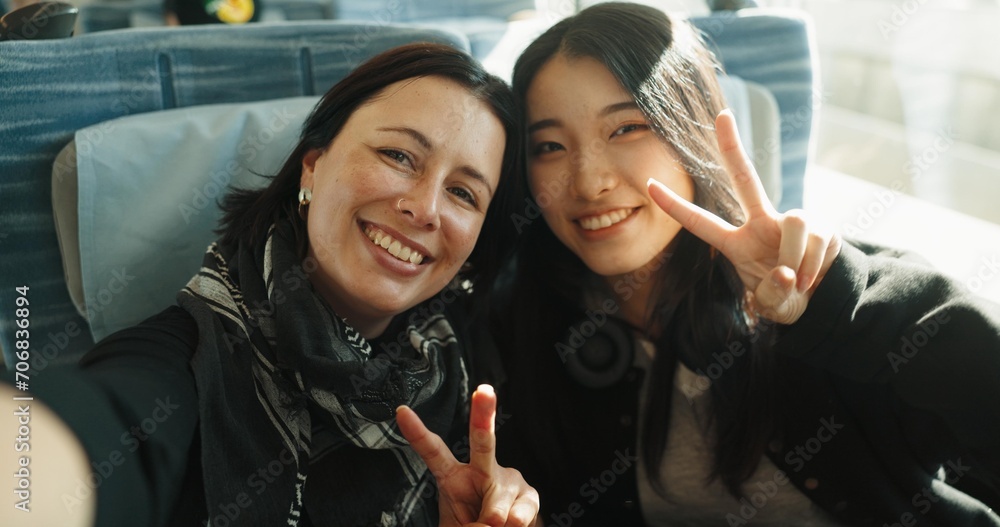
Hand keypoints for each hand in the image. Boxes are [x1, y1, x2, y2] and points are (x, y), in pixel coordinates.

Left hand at [397, 385, 538, 526]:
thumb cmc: (472, 526)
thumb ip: (464, 526)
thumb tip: (491, 522)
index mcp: (453, 476)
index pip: (433, 452)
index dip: (417, 433)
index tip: (401, 411)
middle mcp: (482, 470)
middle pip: (483, 440)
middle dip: (484, 414)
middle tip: (484, 391)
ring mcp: (508, 479)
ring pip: (496, 507)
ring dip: (489, 525)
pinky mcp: (529, 494)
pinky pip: (517, 516)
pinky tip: (509, 526)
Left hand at [647, 109, 840, 324]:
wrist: (822, 304)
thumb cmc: (786, 300)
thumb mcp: (771, 306)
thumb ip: (772, 295)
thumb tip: (786, 272)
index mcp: (737, 243)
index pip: (700, 222)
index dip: (674, 206)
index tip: (648, 185)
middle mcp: (761, 224)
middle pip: (745, 178)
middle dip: (733, 146)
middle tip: (722, 115)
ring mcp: (791, 222)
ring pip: (794, 221)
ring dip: (795, 257)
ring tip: (797, 281)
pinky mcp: (822, 227)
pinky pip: (815, 239)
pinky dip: (813, 266)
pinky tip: (811, 278)